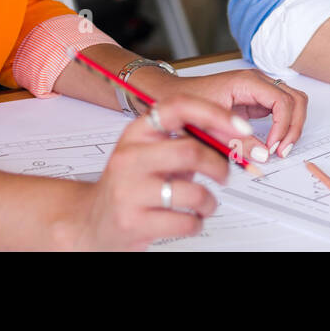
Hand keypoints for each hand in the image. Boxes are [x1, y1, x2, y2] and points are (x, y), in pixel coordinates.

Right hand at [67, 94, 250, 250]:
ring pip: (193, 192)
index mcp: (136, 132)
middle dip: (219, 165)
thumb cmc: (129, 184)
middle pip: (191, 151)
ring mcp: (130, 190)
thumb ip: (183, 140)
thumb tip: (231, 135)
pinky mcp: (133, 223)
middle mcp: (130, 157)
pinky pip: (185, 222)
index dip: (215, 114)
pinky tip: (190, 219)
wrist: (89, 221)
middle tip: (225, 174)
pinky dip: (197, 222)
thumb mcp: (149, 152)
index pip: (178, 107)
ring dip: (210, 201)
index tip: (240, 128)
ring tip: (206, 203)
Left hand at [175, 69, 308, 162]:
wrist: (172, 95)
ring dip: (293, 126)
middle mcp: (257, 81)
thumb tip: (263, 155)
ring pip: (294, 102)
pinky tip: (273, 143)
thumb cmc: (185, 103)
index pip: (282, 100)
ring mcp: (259, 89)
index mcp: (247, 81)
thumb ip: (237, 141)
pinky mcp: (257, 99)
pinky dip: (284, 126)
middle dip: (293, 127)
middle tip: (282, 151)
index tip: (273, 148)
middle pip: (295, 99)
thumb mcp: (210, 126)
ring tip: (280, 149)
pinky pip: (282, 109)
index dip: (283, 126)